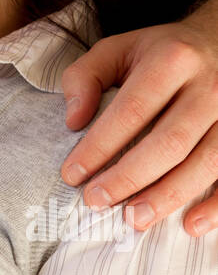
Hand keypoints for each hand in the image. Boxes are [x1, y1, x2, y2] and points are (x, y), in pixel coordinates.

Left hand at [59, 11, 217, 237]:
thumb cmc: (160, 52)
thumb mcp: (117, 49)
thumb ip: (85, 77)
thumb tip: (73, 121)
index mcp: (172, 60)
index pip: (131, 111)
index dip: (99, 146)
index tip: (72, 174)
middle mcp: (208, 87)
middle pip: (169, 142)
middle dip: (128, 178)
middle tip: (96, 201)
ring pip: (204, 163)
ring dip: (167, 197)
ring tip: (133, 219)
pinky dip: (216, 206)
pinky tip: (191, 225)